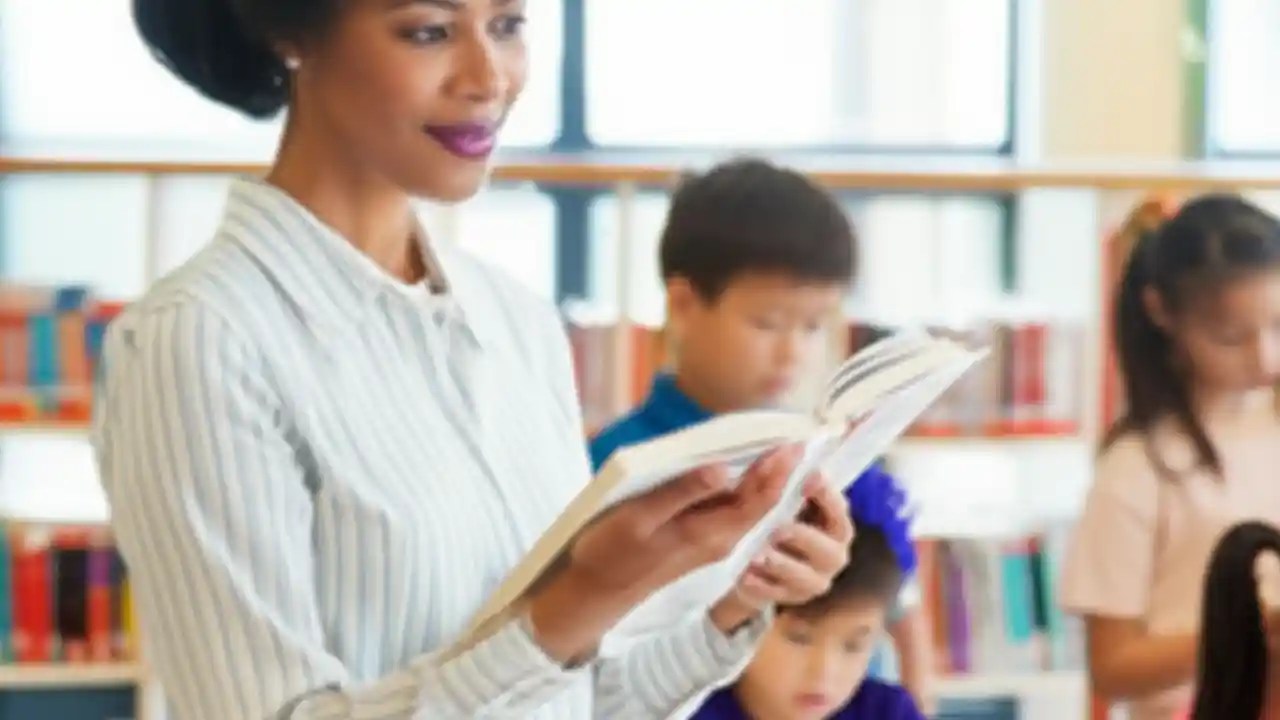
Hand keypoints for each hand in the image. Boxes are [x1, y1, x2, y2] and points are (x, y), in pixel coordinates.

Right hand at [529, 444, 802, 662]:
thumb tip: (722, 467)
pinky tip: (738, 469)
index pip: (760, 499)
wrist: (596, 593)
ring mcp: (710, 542)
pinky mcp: (697, 540)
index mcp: (710, 534)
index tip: (795, 441)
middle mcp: (719, 540)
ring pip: (747, 507)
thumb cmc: (611, 552)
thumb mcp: (641, 518)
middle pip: (760, 502)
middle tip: (797, 437)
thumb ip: (682, 492)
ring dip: (763, 478)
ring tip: (776, 447)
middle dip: (780, 471)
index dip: (780, 470)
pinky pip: (730, 511)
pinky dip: (741, 488)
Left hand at [710, 474, 853, 632]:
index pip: (840, 511)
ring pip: (803, 577)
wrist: (762, 562)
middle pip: (828, 550)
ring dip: (781, 565)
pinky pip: (776, 595)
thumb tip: (792, 446)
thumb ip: (788, 481)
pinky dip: (760, 586)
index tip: (809, 478)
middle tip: (779, 528)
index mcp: (836, 527)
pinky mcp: (789, 599)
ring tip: (758, 555)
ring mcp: (813, 582)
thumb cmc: (778, 521)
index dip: (827, 496)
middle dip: (804, 538)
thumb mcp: (783, 501)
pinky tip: (744, 576)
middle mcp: (833, 556)